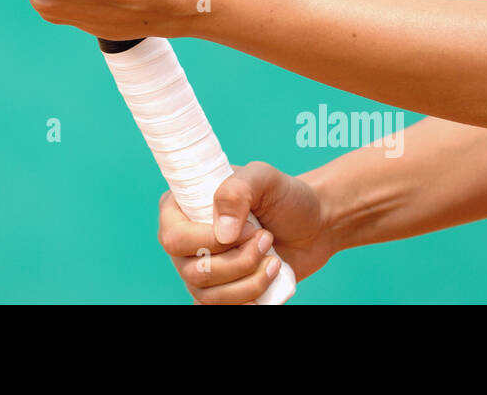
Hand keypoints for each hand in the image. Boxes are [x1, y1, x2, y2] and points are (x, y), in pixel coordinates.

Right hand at [158, 162, 333, 303]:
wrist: (313, 226)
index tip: (249, 228)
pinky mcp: (220, 292)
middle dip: (238, 262)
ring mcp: (200, 269)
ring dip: (250, 282)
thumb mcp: (263, 178)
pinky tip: (267, 280)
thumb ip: (236, 192)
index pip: (173, 237)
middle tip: (266, 240)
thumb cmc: (283, 197)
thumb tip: (222, 235)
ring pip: (208, 295)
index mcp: (182, 208)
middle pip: (193, 271)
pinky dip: (248, 301)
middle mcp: (185, 242)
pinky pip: (220, 309)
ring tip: (273, 261)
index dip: (209, 240)